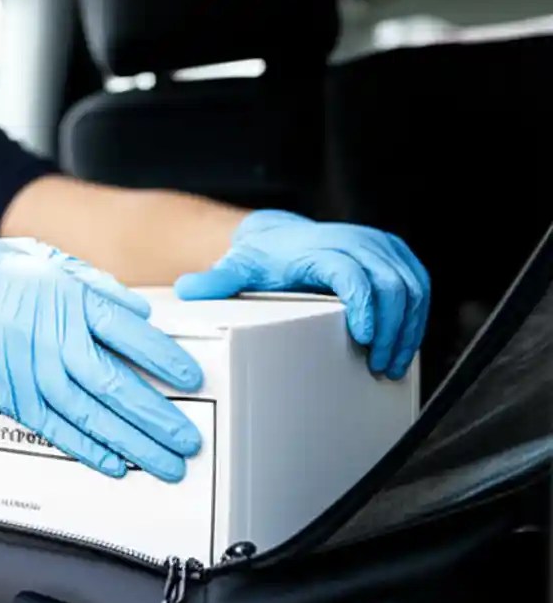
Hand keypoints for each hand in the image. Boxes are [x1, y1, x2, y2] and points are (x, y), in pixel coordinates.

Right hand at [0, 237, 203, 481]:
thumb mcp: (41, 259)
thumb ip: (91, 284)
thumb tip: (135, 310)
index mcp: (65, 298)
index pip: (129, 332)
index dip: (164, 359)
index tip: (191, 377)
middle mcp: (49, 338)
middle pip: (115, 385)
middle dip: (157, 417)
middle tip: (186, 440)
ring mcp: (26, 372)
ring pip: (89, 415)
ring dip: (130, 444)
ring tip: (163, 462)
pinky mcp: (6, 396)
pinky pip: (53, 428)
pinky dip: (85, 449)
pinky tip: (113, 463)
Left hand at [173, 210, 429, 379]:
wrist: (277, 236)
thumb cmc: (260, 259)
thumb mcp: (236, 269)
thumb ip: (215, 281)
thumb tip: (185, 290)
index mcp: (319, 247)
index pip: (353, 273)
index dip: (365, 304)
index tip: (366, 338)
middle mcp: (354, 241)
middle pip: (391, 283)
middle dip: (393, 328)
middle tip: (381, 366)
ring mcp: (378, 246)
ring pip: (411, 284)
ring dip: (408, 327)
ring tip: (391, 364)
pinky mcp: (393, 253)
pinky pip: (418, 282)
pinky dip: (416, 315)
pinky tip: (404, 344)